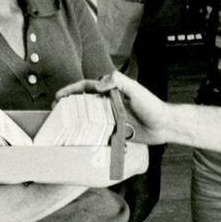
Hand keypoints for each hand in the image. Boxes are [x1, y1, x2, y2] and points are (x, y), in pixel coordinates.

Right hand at [55, 72, 171, 145]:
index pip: (87, 87)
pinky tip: (79, 140)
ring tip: (62, 127)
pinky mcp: (115, 131)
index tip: (59, 96)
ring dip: (75, 121)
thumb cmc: (152, 106)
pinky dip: (88, 135)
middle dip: (69, 106)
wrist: (165, 126)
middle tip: (55, 112)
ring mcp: (111, 118)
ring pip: (89, 118)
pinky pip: (98, 132)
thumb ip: (119, 81)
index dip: (72, 90)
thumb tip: (100, 83)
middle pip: (84, 103)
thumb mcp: (136, 89)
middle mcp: (109, 104)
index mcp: (112, 91)